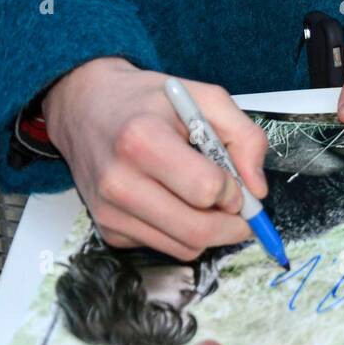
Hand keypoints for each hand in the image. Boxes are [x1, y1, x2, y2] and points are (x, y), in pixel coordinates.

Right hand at [42, 57, 268, 261]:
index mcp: (143, 139)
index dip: (232, 190)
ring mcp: (110, 210)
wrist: (86, 106)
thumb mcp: (202, 97)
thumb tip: (258, 189)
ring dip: (209, 231)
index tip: (234, 181)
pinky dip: (180, 232)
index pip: (206, 189)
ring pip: (183, 247)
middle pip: (196, 230)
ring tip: (207, 200)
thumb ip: (244, 135)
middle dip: (232, 226)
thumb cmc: (146, 100)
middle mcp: (119, 181)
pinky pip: (163, 247)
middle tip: (242, 211)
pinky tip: (174, 201)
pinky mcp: (107, 229)